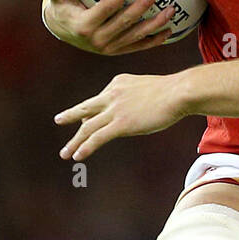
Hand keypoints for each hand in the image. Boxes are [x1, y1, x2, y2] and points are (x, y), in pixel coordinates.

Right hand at [43, 0, 176, 53]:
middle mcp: (98, 40)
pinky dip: (155, 40)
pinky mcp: (117, 52)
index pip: (107, 8)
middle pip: (125, 21)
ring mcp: (109, 49)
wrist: (62, 31)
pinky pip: (139, 47)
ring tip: (171, 9)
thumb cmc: (61, 6)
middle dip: (143, 6)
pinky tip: (169, 30)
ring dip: (155, 23)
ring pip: (136, 36)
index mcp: (84, 25)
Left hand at [55, 72, 187, 160]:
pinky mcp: (121, 123)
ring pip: (88, 127)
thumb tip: (140, 109)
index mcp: (118, 83)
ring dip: (75, 141)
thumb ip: (138, 96)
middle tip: (58, 120)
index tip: (84, 120)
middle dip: (70, 116)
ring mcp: (115, 109)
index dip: (91, 111)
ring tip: (65, 153)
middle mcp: (111, 94)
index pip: (99, 99)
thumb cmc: (175, 91)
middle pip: (86, 109)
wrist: (180, 92)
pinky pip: (98, 137)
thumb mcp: (150, 88)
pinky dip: (86, 147)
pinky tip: (77, 156)